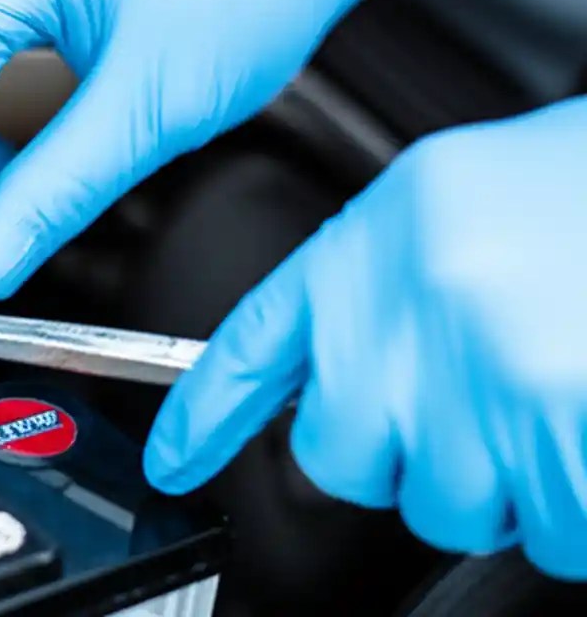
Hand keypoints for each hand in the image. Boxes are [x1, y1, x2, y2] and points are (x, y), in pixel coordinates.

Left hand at [146, 96, 586, 579]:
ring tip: (549, 394)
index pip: (250, 349)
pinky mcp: (560, 434)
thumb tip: (343, 387)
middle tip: (475, 402)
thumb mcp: (449, 213)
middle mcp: (412, 315)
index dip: (204, 418)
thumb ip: (382, 297)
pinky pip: (551, 532)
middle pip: (347, 463)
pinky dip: (573, 503)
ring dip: (504, 480)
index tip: (176, 461)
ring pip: (451, 508)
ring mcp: (485, 381)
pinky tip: (584, 425)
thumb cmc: (578, 191)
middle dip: (409, 455)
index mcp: (375, 248)